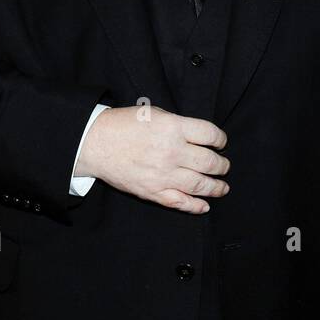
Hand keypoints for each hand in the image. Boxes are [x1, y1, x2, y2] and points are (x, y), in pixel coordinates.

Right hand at [76, 104, 229, 213]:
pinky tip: (205, 205)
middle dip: (222, 165)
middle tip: (224, 165)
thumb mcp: (155, 114)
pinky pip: (181, 202)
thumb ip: (179, 125)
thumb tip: (200, 137)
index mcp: (173, 128)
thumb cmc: (124, 125)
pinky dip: (196, 206)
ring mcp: (163, 174)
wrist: (95, 143)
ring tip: (222, 187)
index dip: (221, 139)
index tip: (221, 143)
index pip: (210, 134)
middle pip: (210, 162)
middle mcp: (172, 152)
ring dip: (217, 187)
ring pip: (200, 185)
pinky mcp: (153, 191)